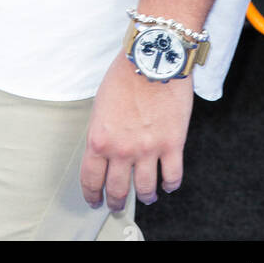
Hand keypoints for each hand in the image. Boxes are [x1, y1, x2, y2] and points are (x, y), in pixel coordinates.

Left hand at [80, 50, 192, 209]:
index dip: (92, 195)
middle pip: (118, 190)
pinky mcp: (172, 144)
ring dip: (146, 197)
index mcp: (99, 139)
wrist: (153, 57)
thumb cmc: (126, 74)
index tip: (95, 201)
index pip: (91, 179)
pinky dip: (170, 185)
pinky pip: (172, 177)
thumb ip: (102, 131)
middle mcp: (122, 149)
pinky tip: (168, 184)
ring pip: (146, 190)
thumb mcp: (101, 104)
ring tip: (148, 197)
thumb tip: (106, 149)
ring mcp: (148, 150)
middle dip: (116, 202)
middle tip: (118, 204)